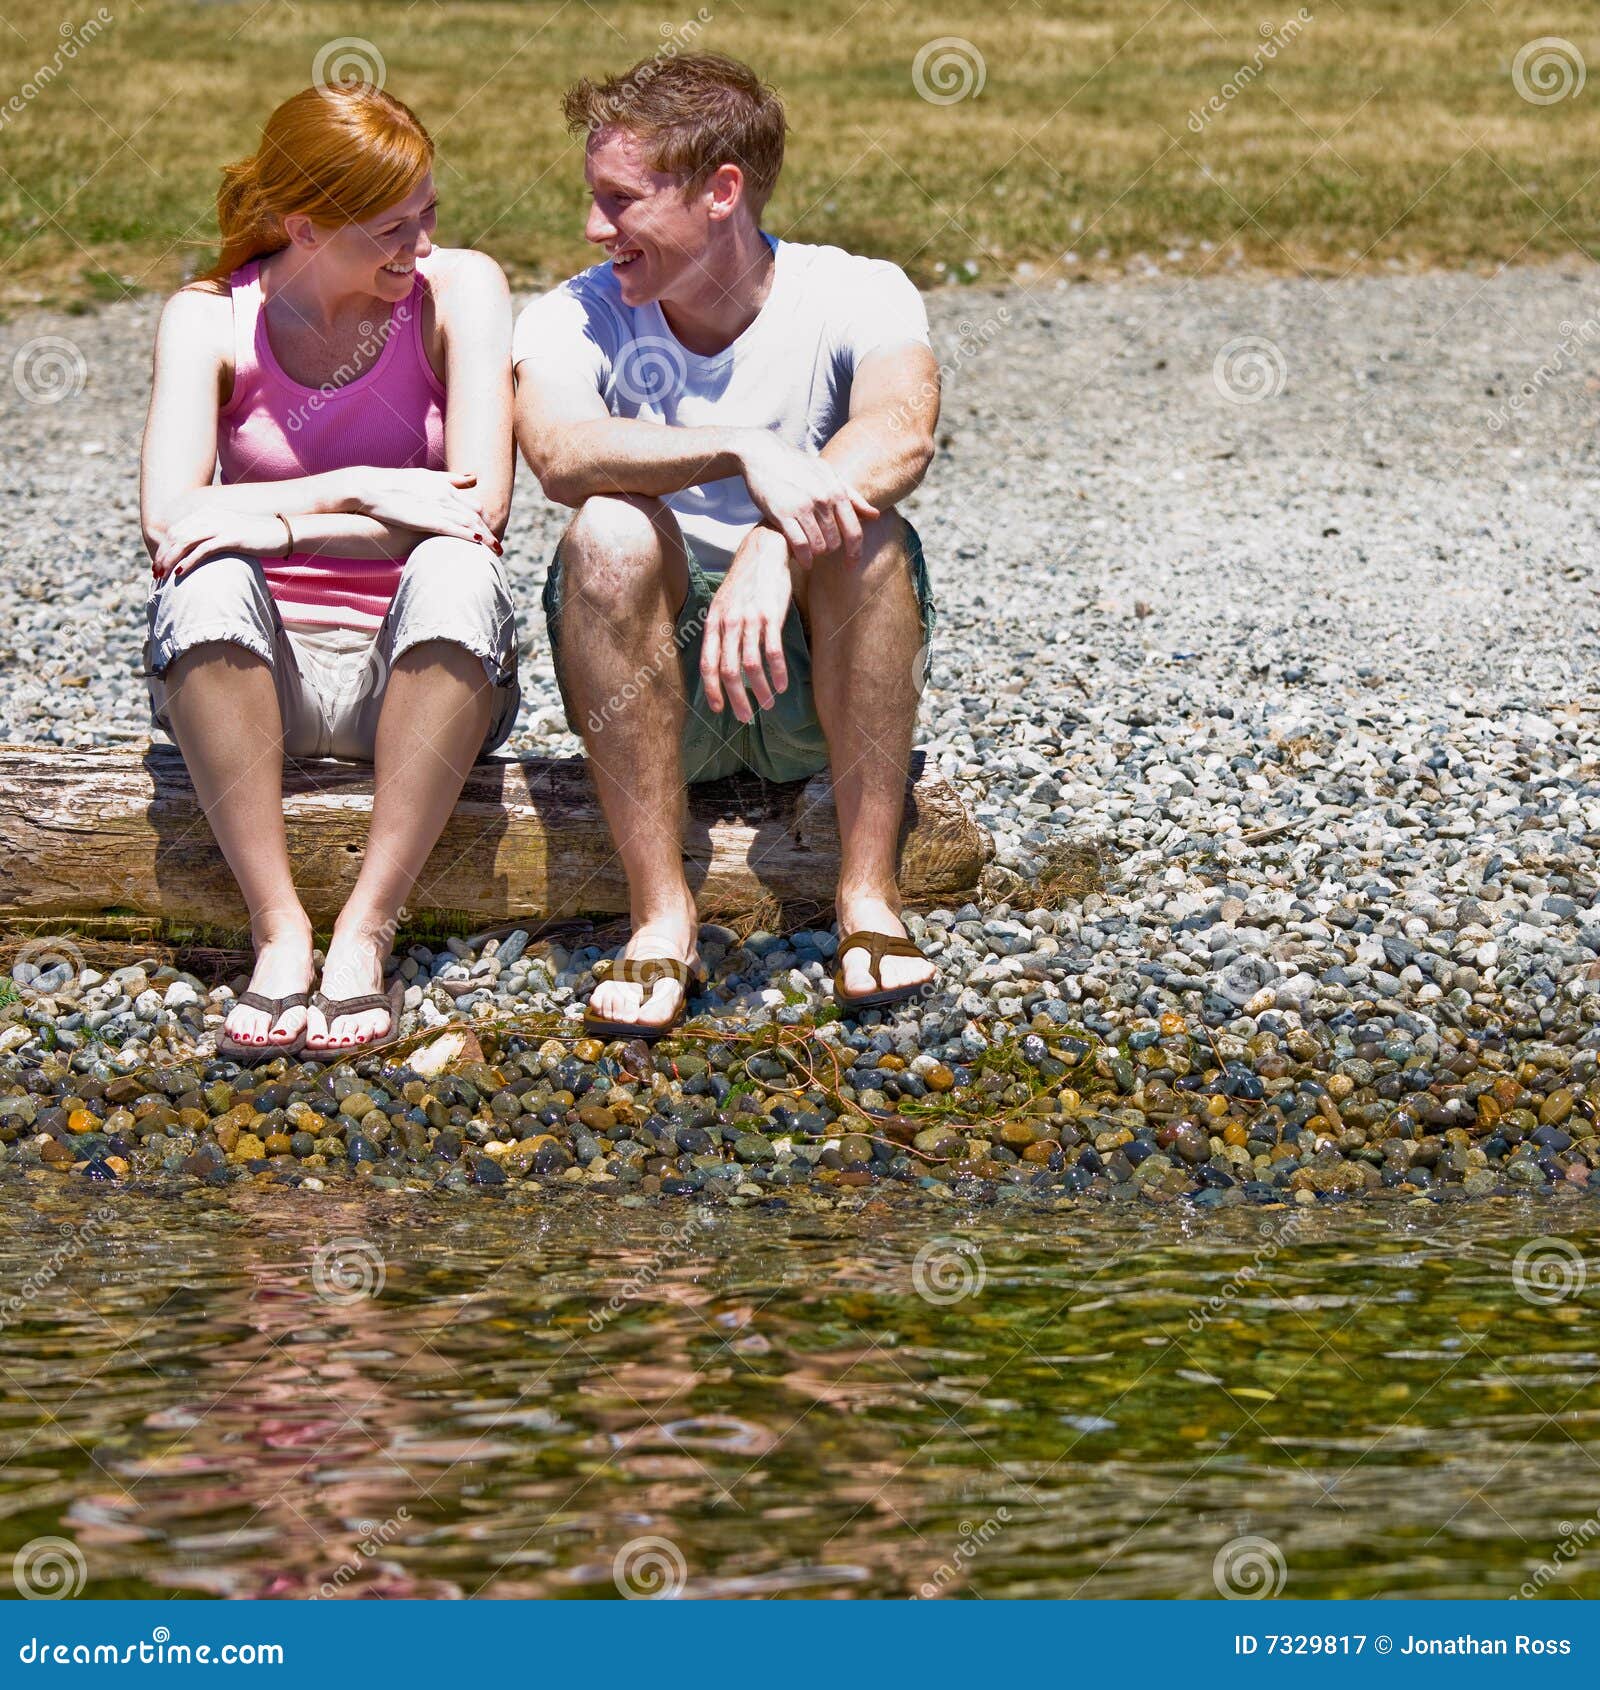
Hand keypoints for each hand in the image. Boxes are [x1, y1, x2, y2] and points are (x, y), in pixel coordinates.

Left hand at [152, 510, 292, 579]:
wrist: (284, 533)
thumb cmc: (260, 537)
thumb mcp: (232, 532)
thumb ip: (215, 537)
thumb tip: (201, 552)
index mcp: (208, 513)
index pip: (176, 530)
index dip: (163, 547)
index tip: (158, 565)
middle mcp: (211, 516)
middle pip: (176, 535)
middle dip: (162, 555)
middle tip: (155, 574)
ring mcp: (221, 525)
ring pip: (185, 542)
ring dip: (170, 560)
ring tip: (162, 576)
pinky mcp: (231, 537)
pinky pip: (202, 550)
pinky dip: (188, 562)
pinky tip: (180, 573)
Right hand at [349, 467, 498, 546]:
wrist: (371, 487)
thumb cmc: (395, 484)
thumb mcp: (426, 476)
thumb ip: (451, 479)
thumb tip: (473, 477)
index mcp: (445, 486)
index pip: (474, 505)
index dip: (484, 521)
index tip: (490, 534)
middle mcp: (445, 495)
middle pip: (476, 515)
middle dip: (490, 532)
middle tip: (499, 547)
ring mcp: (437, 506)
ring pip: (470, 523)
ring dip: (485, 538)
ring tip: (497, 551)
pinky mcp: (427, 519)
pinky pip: (454, 529)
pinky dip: (468, 536)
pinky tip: (479, 544)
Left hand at [700, 530, 792, 722]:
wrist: (763, 553)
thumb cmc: (743, 583)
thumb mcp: (722, 605)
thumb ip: (720, 632)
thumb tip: (720, 663)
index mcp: (714, 623)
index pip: (707, 664)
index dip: (712, 690)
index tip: (719, 710)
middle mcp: (729, 623)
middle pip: (728, 670)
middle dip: (737, 699)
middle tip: (745, 716)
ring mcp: (750, 620)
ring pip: (751, 665)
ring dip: (761, 690)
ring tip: (769, 703)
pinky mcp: (771, 616)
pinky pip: (773, 652)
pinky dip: (778, 673)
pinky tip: (783, 685)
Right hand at [739, 434, 877, 564]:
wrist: (764, 455)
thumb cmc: (798, 467)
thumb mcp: (828, 475)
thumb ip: (852, 497)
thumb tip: (876, 515)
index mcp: (837, 491)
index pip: (854, 530)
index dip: (855, 552)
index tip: (851, 565)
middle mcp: (823, 499)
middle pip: (835, 542)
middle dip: (829, 548)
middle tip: (819, 546)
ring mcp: (802, 507)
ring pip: (818, 546)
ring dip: (815, 553)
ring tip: (809, 550)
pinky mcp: (782, 514)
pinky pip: (800, 545)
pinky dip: (804, 558)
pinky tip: (803, 561)